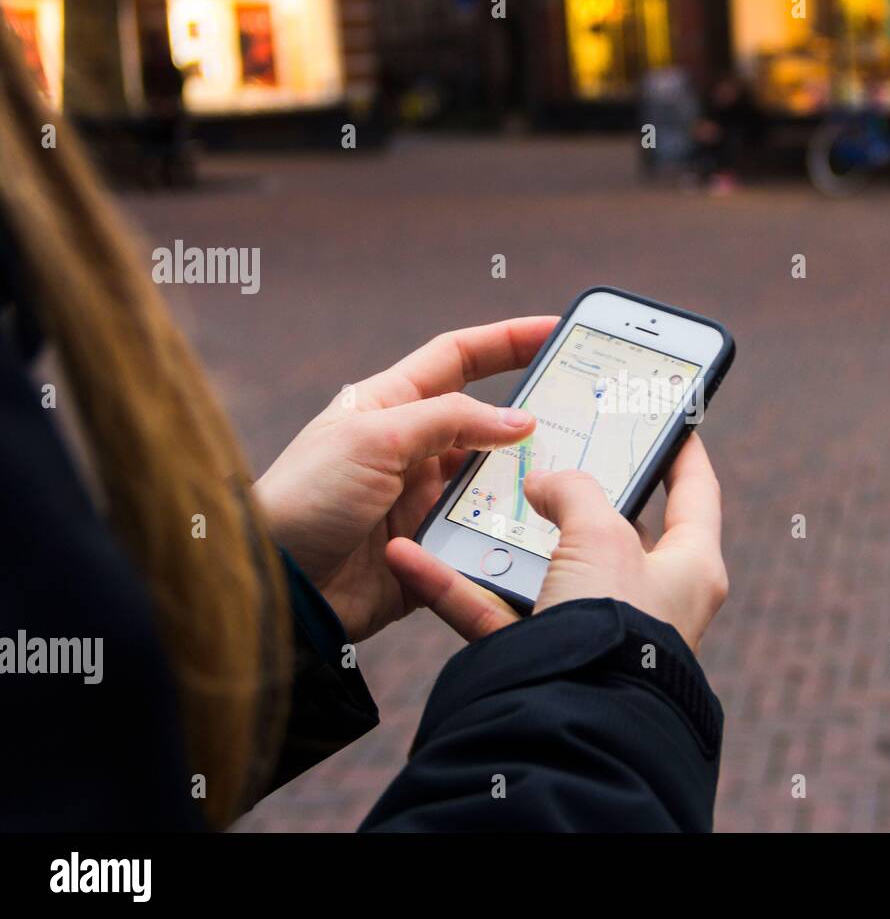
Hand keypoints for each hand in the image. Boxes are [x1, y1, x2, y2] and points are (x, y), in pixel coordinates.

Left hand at [253, 316, 557, 641]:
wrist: (278, 587)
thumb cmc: (304, 498)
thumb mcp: (374, 439)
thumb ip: (449, 420)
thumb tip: (519, 419)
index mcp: (389, 405)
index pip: (460, 358)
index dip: (508, 341)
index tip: (555, 331)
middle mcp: (410, 447)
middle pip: (486, 421)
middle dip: (531, 417)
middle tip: (582, 414)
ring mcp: (421, 497)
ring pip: (492, 480)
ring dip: (524, 480)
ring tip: (567, 477)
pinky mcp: (430, 545)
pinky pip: (482, 532)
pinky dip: (508, 530)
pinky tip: (536, 529)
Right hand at [387, 434, 727, 650]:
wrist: (573, 724)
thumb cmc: (612, 621)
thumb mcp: (602, 534)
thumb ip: (575, 491)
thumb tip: (545, 486)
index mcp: (690, 568)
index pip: (695, 493)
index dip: (682, 451)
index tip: (672, 420)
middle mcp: (647, 600)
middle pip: (609, 530)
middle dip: (573, 494)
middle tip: (549, 452)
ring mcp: (592, 629)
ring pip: (540, 571)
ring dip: (498, 541)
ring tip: (466, 498)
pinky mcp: (540, 658)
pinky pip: (492, 613)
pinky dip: (452, 586)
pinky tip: (409, 555)